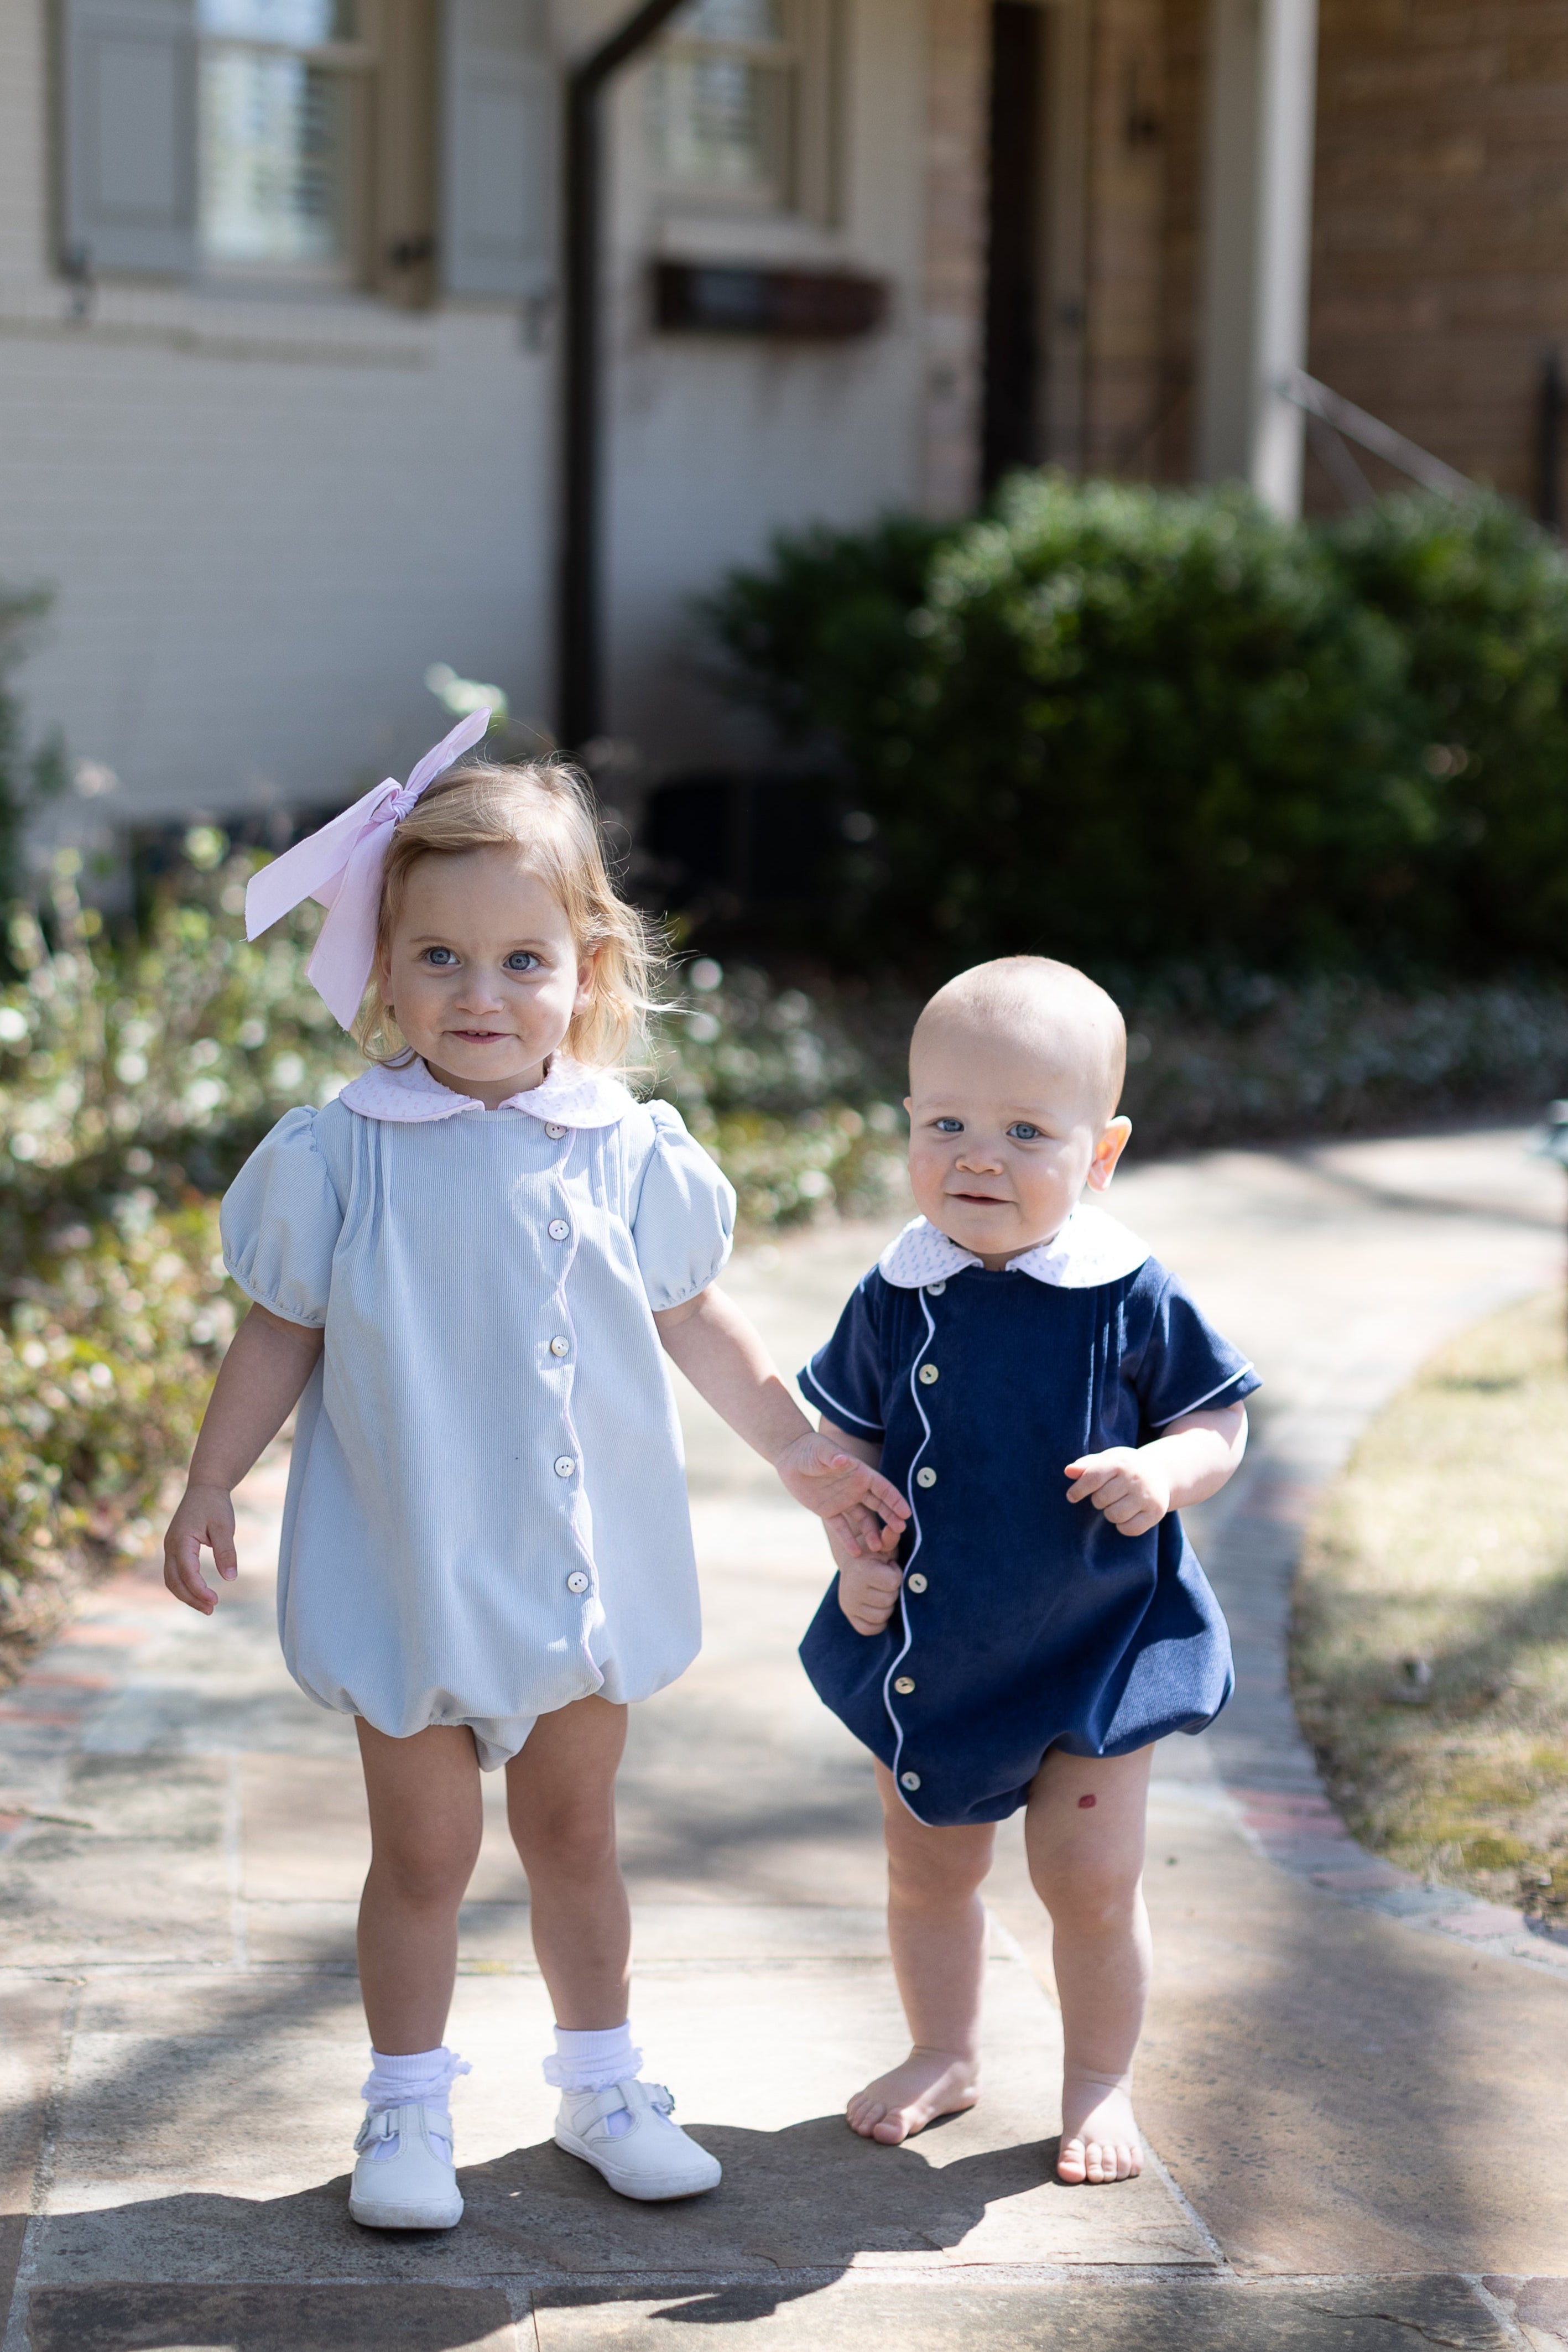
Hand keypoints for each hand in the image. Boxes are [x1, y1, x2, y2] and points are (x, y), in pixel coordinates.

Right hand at [163, 1481, 238, 1614]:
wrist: (204, 1487)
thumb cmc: (215, 1505)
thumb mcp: (224, 1526)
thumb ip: (226, 1551)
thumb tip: (230, 1578)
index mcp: (180, 1540)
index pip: (187, 1572)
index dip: (199, 1590)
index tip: (215, 1601)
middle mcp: (170, 1546)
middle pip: (174, 1581)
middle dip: (191, 1598)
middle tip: (211, 1610)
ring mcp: (169, 1547)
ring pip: (171, 1579)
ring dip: (186, 1595)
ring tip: (206, 1607)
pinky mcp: (174, 1548)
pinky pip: (174, 1573)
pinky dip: (183, 1586)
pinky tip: (198, 1593)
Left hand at [774, 1433, 909, 1555]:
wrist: (790, 1456)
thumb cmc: (809, 1448)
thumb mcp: (822, 1451)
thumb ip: (833, 1457)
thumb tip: (844, 1460)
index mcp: (859, 1473)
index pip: (882, 1488)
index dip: (895, 1500)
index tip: (906, 1513)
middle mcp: (855, 1488)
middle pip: (878, 1505)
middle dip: (890, 1517)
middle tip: (900, 1530)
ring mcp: (843, 1501)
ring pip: (863, 1519)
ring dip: (871, 1532)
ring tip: (879, 1547)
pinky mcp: (829, 1511)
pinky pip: (841, 1527)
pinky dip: (848, 1540)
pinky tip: (855, 1553)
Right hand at [833, 1535, 904, 1636]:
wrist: (853, 1563)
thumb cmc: (874, 1553)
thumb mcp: (881, 1545)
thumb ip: (890, 1538)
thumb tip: (897, 1526)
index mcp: (861, 1571)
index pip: (894, 1582)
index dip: (896, 1575)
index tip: (888, 1567)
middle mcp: (851, 1589)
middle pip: (889, 1600)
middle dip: (891, 1590)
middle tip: (882, 1579)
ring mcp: (849, 1605)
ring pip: (882, 1616)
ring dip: (886, 1605)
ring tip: (879, 1590)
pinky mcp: (849, 1616)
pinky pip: (871, 1628)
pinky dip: (878, 1621)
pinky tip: (876, 1605)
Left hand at [1064, 1445, 1171, 1537]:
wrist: (1159, 1473)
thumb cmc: (1124, 1467)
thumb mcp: (1106, 1460)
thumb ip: (1086, 1466)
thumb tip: (1068, 1471)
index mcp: (1120, 1462)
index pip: (1093, 1478)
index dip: (1078, 1490)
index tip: (1071, 1497)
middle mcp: (1136, 1478)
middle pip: (1101, 1499)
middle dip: (1098, 1500)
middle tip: (1107, 1495)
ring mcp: (1148, 1495)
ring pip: (1114, 1516)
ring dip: (1110, 1513)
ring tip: (1117, 1504)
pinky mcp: (1156, 1512)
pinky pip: (1130, 1529)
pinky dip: (1123, 1526)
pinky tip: (1127, 1515)